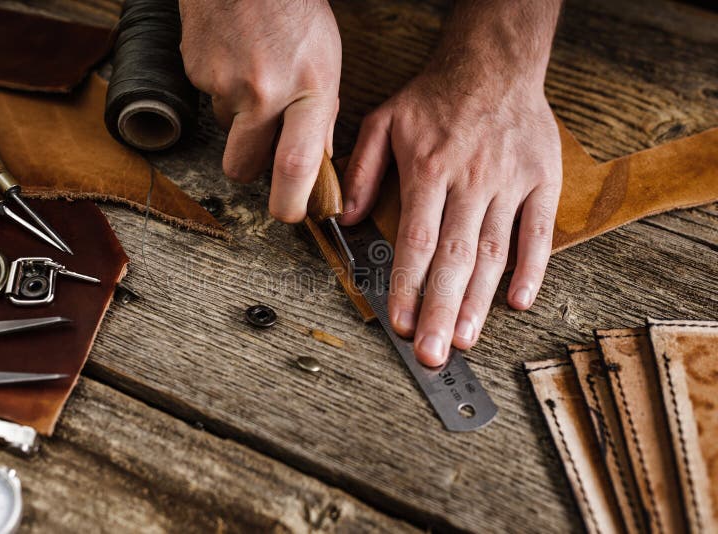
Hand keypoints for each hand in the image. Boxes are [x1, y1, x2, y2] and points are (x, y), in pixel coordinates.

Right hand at [179, 0, 340, 221]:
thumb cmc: (294, 8)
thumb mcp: (327, 62)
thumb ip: (322, 114)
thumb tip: (317, 160)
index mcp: (308, 88)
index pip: (296, 165)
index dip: (291, 202)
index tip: (290, 213)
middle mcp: (264, 91)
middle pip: (243, 168)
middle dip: (251, 169)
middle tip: (263, 150)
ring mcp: (224, 83)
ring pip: (227, 131)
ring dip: (240, 120)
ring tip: (255, 77)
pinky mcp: (195, 73)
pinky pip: (209, 101)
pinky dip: (223, 90)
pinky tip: (237, 60)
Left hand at [341, 66, 561, 365]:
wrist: (495, 62)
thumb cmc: (436, 96)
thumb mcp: (383, 120)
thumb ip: (361, 171)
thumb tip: (345, 220)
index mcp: (429, 170)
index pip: (416, 241)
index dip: (407, 286)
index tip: (398, 324)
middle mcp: (470, 182)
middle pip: (455, 259)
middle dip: (442, 311)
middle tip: (433, 354)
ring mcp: (510, 184)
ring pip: (494, 253)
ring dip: (480, 302)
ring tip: (466, 340)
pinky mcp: (542, 181)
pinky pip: (538, 232)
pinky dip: (532, 269)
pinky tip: (518, 302)